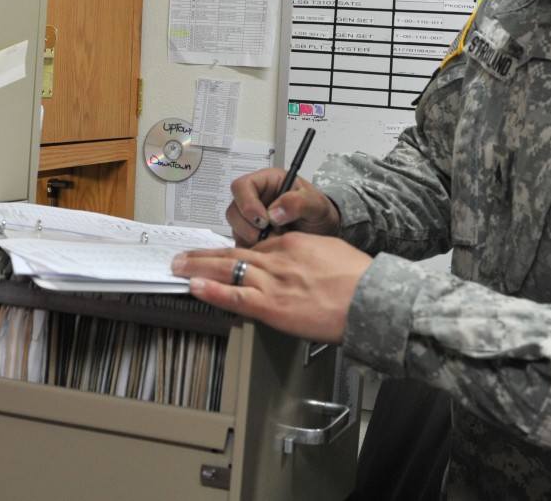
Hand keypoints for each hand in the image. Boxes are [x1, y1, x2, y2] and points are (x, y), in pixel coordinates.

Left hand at [170, 232, 371, 344]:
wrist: (372, 299)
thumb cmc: (362, 282)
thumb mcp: (336, 256)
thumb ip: (314, 259)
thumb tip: (307, 270)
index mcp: (295, 245)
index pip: (258, 248)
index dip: (237, 255)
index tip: (225, 258)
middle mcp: (279, 258)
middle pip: (235, 252)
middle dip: (205, 254)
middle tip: (184, 255)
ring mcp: (273, 281)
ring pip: (227, 268)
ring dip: (197, 267)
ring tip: (177, 267)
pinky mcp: (272, 304)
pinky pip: (234, 296)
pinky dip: (211, 290)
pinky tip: (193, 287)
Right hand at [225, 168, 340, 246]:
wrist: (323, 231)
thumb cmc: (319, 212)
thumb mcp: (316, 204)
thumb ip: (298, 203)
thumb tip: (274, 212)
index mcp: (267, 182)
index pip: (242, 186)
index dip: (247, 203)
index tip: (264, 221)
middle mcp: (255, 198)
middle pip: (233, 210)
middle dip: (248, 227)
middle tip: (269, 237)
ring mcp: (250, 218)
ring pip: (235, 228)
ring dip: (251, 240)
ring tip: (276, 242)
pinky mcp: (251, 235)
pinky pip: (241, 243)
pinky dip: (252, 250)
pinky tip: (270, 249)